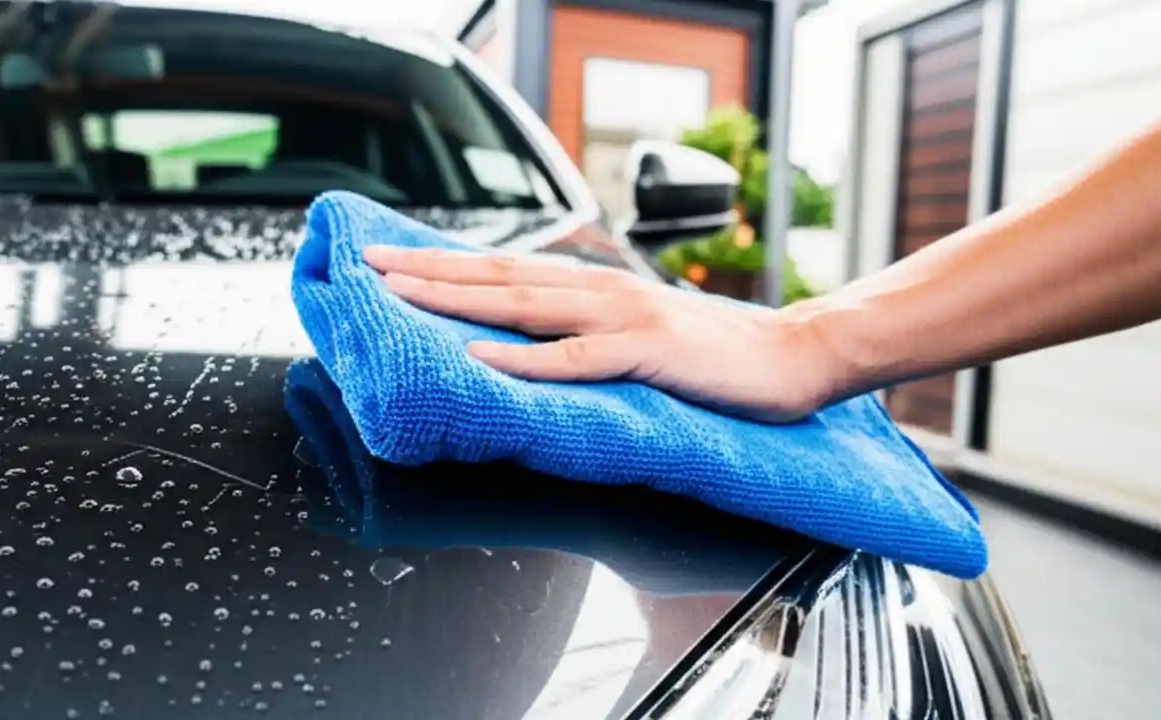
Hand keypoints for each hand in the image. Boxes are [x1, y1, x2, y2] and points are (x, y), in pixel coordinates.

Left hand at [362, 245, 851, 421]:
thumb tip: (526, 342)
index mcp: (596, 286)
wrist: (790, 356)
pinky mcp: (648, 353)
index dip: (445, 264)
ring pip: (524, 304)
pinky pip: (576, 357)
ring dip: (458, 297)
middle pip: (499, 275)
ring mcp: (623, 318)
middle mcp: (601, 290)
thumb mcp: (637, 334)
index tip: (391, 262)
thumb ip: (587, 331)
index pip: (506, 269)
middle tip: (370, 267)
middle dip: (428, 271)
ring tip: (401, 294)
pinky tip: (482, 353)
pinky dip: (525, 356)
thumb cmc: (711, 353)